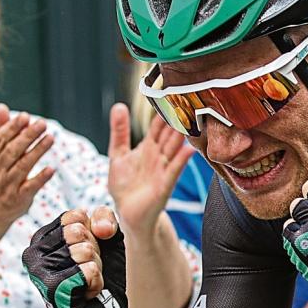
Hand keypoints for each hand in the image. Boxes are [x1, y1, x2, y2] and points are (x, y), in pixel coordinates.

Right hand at [0, 104, 55, 228]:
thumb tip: (2, 106)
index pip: (0, 139)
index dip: (12, 128)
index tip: (25, 116)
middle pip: (12, 151)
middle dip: (27, 136)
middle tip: (42, 124)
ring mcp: (6, 185)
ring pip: (22, 166)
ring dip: (37, 152)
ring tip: (50, 138)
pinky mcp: (18, 199)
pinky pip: (29, 187)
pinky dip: (40, 178)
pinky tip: (51, 169)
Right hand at [21, 207, 127, 307]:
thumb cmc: (103, 275)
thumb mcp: (107, 238)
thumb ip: (104, 217)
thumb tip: (101, 229)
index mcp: (42, 238)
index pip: (75, 215)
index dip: (94, 234)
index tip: (88, 255)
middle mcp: (33, 253)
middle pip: (79, 230)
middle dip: (95, 252)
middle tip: (88, 271)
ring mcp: (39, 272)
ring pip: (84, 250)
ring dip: (95, 268)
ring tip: (86, 282)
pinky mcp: (51, 288)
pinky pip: (88, 270)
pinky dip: (96, 282)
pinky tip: (87, 293)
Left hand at [107, 104, 194, 237]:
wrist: (128, 214)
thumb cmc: (125, 186)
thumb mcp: (118, 155)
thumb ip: (120, 131)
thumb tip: (119, 106)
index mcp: (149, 147)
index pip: (158, 125)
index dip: (163, 111)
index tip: (171, 93)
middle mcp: (159, 156)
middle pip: (169, 134)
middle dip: (177, 119)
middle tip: (187, 100)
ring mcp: (164, 170)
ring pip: (174, 148)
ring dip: (181, 136)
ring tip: (190, 119)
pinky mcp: (165, 185)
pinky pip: (174, 170)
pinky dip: (181, 160)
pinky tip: (188, 150)